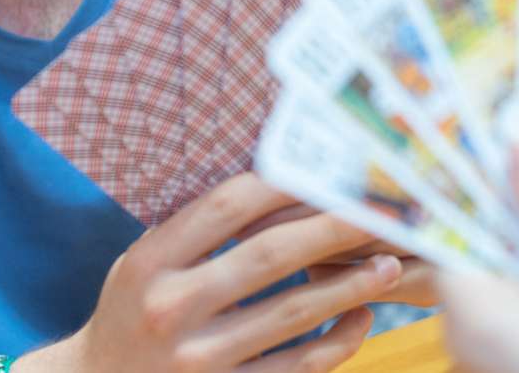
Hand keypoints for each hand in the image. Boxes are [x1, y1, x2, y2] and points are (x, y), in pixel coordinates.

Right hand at [18, 173, 400, 371]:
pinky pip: (295, 370)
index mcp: (150, 262)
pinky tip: (361, 320)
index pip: (226, 207)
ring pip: (291, 315)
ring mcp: (199, 360)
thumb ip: (195, 230)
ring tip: (389, 265)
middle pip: (269, 256)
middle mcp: (171, 308)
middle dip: (333, 229)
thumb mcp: (142, 262)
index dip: (284, 182)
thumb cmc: (129, 312)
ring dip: (348, 286)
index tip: (329, 166)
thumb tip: (278, 182)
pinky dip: (335, 345)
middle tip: (381, 211)